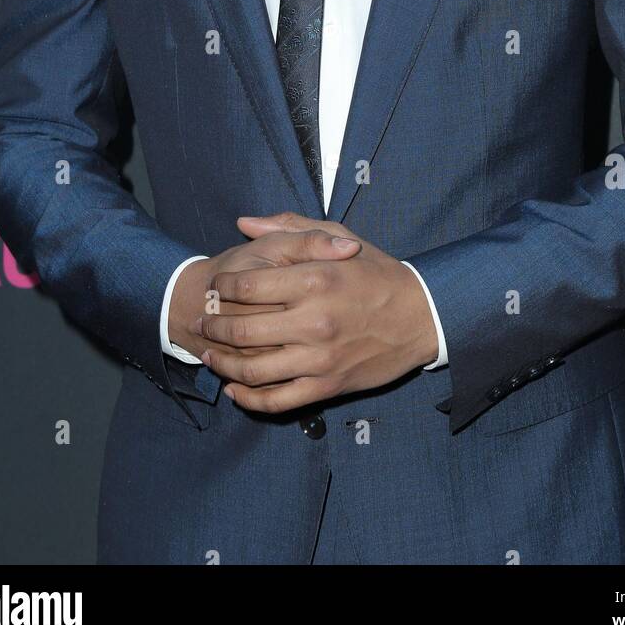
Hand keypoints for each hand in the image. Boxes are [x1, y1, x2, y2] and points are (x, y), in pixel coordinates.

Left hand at [196, 210, 438, 412]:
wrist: (421, 316)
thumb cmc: (378, 273)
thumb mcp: (341, 237)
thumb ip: (292, 228)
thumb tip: (245, 223)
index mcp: (315, 279)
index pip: (245, 286)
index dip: (221, 287)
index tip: (216, 286)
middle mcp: (314, 321)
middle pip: (240, 329)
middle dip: (212, 325)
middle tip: (203, 320)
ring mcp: (319, 358)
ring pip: (252, 370)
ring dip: (221, 363)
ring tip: (209, 353)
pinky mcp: (327, 387)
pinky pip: (276, 400)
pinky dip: (248, 398)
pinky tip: (234, 388)